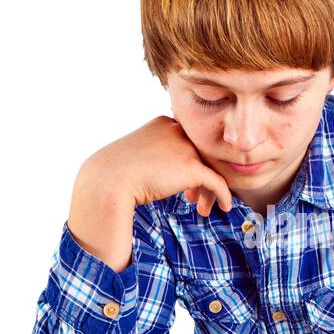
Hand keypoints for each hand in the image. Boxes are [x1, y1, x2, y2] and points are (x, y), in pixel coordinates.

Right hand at [72, 114, 232, 217]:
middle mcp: (178, 131)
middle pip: (200, 155)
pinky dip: (223, 195)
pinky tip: (225, 207)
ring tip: (203, 209)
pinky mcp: (192, 167)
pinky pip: (217, 182)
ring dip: (208, 191)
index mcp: (163, 123)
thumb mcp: (136, 156)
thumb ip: (155, 156)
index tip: (183, 185)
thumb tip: (163, 173)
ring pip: (209, 169)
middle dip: (199, 178)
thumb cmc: (115, 173)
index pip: (187, 142)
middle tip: (193, 199)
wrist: (108, 180)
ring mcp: (186, 147)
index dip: (188, 164)